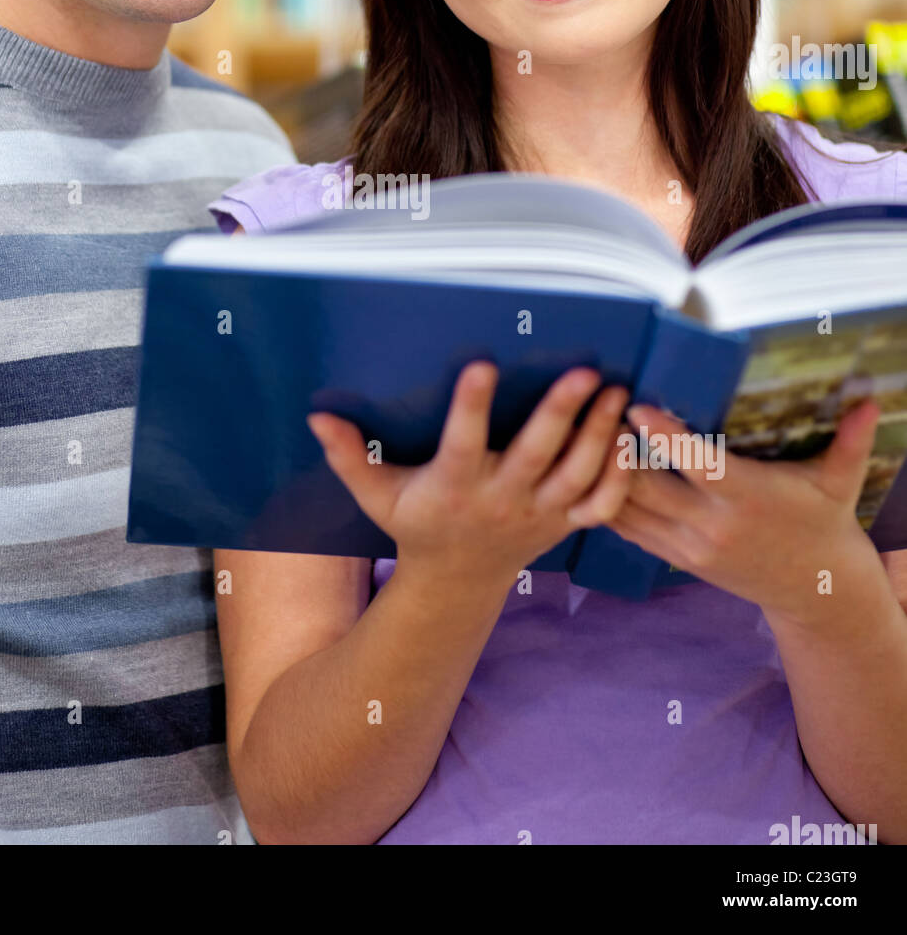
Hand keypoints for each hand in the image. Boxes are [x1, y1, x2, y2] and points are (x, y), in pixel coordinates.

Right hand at [306, 361, 632, 583]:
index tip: (482, 364)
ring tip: (615, 389)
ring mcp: (538, 514)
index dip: (471, 405)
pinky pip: (601, 504)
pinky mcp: (563, 523)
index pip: (462, 442)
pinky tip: (629, 436)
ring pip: (578, 474)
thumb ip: (349, 456)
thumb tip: (316, 416)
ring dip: (600, 433)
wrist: (457, 581)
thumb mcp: (376, 494)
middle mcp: (501, 499)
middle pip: (537, 455)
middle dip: (561, 414)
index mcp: (454, 486)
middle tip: (582, 371)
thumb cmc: (414, 524)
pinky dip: (619, 474)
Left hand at [607, 399, 884, 619]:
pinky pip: (628, 530)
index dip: (665, 436)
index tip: (637, 405)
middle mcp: (713, 526)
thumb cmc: (824, 524)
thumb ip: (849, 443)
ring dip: (602, 474)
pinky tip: (587, 470)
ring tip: (582, 432)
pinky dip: (605, 501)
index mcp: (748, 498)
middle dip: (616, 450)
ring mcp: (689, 547)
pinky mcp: (677, 560)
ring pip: (628, 510)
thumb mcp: (839, 484)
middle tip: (593, 408)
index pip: (699, 465)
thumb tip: (872, 400)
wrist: (816, 593)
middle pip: (647, 487)